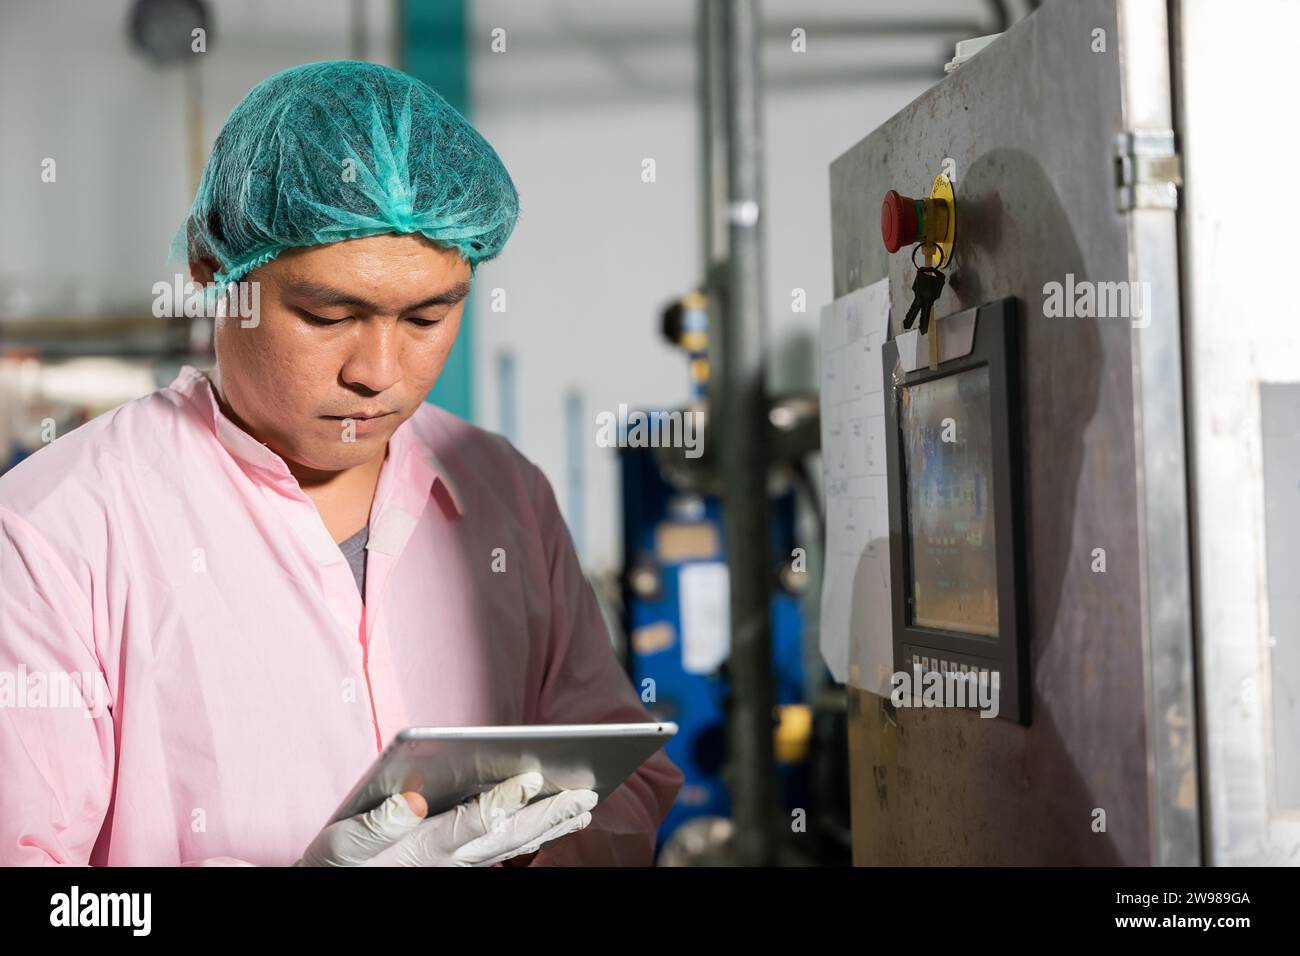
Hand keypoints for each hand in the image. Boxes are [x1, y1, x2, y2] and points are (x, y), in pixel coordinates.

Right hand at [294, 772, 596, 866]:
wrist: (340, 884)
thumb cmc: (338, 861)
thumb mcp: (343, 841)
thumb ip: (376, 824)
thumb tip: (409, 801)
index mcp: (420, 849)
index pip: (468, 824)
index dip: (500, 802)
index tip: (529, 779)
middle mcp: (447, 861)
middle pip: (507, 836)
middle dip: (547, 814)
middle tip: (586, 794)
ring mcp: (458, 867)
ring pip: (515, 846)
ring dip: (552, 825)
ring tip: (586, 805)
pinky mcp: (461, 866)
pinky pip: (508, 852)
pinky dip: (536, 836)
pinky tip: (558, 822)